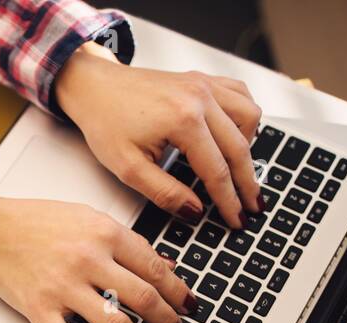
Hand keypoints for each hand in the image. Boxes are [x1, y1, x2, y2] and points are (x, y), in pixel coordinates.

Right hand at [0, 194, 193, 322]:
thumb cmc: (39, 222)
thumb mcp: (89, 217)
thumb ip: (127, 242)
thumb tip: (165, 268)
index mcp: (104, 233)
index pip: (156, 269)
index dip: (179, 292)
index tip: (188, 305)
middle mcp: (87, 260)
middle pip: (144, 299)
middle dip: (168, 321)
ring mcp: (63, 287)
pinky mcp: (39, 310)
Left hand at [55, 43, 263, 227]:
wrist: (95, 87)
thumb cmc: (106, 122)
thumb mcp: (128, 168)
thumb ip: (164, 193)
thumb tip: (195, 211)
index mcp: (183, 119)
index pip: (216, 171)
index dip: (229, 201)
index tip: (237, 220)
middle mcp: (200, 97)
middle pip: (239, 148)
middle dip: (247, 183)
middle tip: (251, 207)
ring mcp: (204, 84)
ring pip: (250, 117)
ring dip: (248, 147)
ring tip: (237, 170)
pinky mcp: (203, 79)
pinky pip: (241, 94)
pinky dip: (244, 117)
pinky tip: (235, 135)